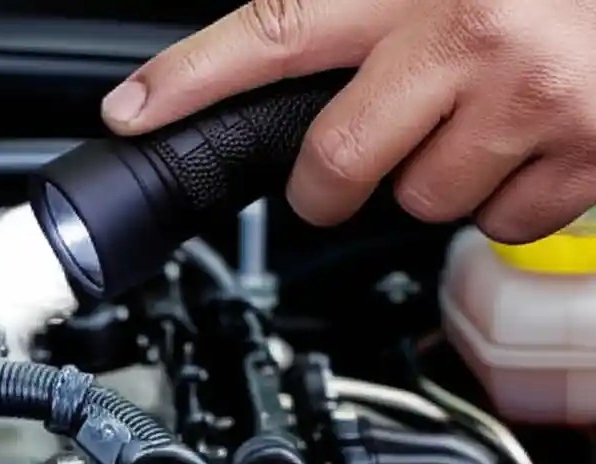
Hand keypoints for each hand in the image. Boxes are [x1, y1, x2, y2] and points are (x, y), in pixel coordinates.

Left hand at [101, 0, 595, 242]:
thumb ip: (370, 14)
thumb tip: (284, 60)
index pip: (277, 29)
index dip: (192, 77)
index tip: (132, 112)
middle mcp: (470, 34)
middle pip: (335, 162)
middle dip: (324, 186)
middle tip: (341, 171)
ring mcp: (531, 99)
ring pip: (421, 200)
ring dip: (432, 179)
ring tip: (477, 122)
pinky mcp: (586, 153)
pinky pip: (499, 223)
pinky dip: (502, 198)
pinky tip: (526, 144)